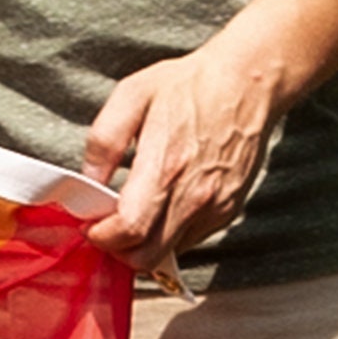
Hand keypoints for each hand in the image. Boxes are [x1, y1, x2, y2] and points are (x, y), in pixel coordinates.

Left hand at [77, 39, 285, 273]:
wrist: (249, 81)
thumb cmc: (192, 84)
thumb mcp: (133, 95)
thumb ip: (104, 142)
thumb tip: (88, 182)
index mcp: (166, 167)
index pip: (128, 230)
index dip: (102, 236)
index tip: (91, 224)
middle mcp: (194, 195)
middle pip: (145, 257)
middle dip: (118, 251)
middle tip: (107, 229)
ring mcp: (214, 206)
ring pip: (167, 255)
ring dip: (142, 246)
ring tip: (133, 216)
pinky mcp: (227, 210)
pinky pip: (188, 240)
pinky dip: (167, 235)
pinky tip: (161, 207)